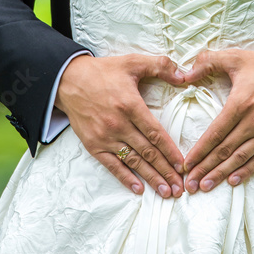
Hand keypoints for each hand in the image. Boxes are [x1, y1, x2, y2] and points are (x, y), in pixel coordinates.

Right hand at [55, 53, 185, 197]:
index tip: (183, 166)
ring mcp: (105, 137)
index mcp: (130, 105)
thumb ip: (160, 65)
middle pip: (147, 152)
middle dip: (166, 171)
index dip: (170, 151)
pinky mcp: (93, 145)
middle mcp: (118, 124)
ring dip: (151, 178)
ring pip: (133, 161)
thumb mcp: (133, 62)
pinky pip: (112, 165)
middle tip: (180, 188)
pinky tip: (138, 189)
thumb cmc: (103, 71)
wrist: (69, 80)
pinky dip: (125, 178)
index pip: (155, 133)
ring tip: (166, 192)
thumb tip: (184, 75)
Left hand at [181, 48, 253, 193]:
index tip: (186, 164)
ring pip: (240, 158)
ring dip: (221, 174)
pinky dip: (246, 171)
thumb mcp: (235, 57)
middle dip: (205, 168)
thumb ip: (207, 62)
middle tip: (189, 183)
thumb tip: (184, 75)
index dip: (199, 151)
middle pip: (225, 150)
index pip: (215, 133)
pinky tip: (233, 180)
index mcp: (240, 103)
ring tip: (205, 186)